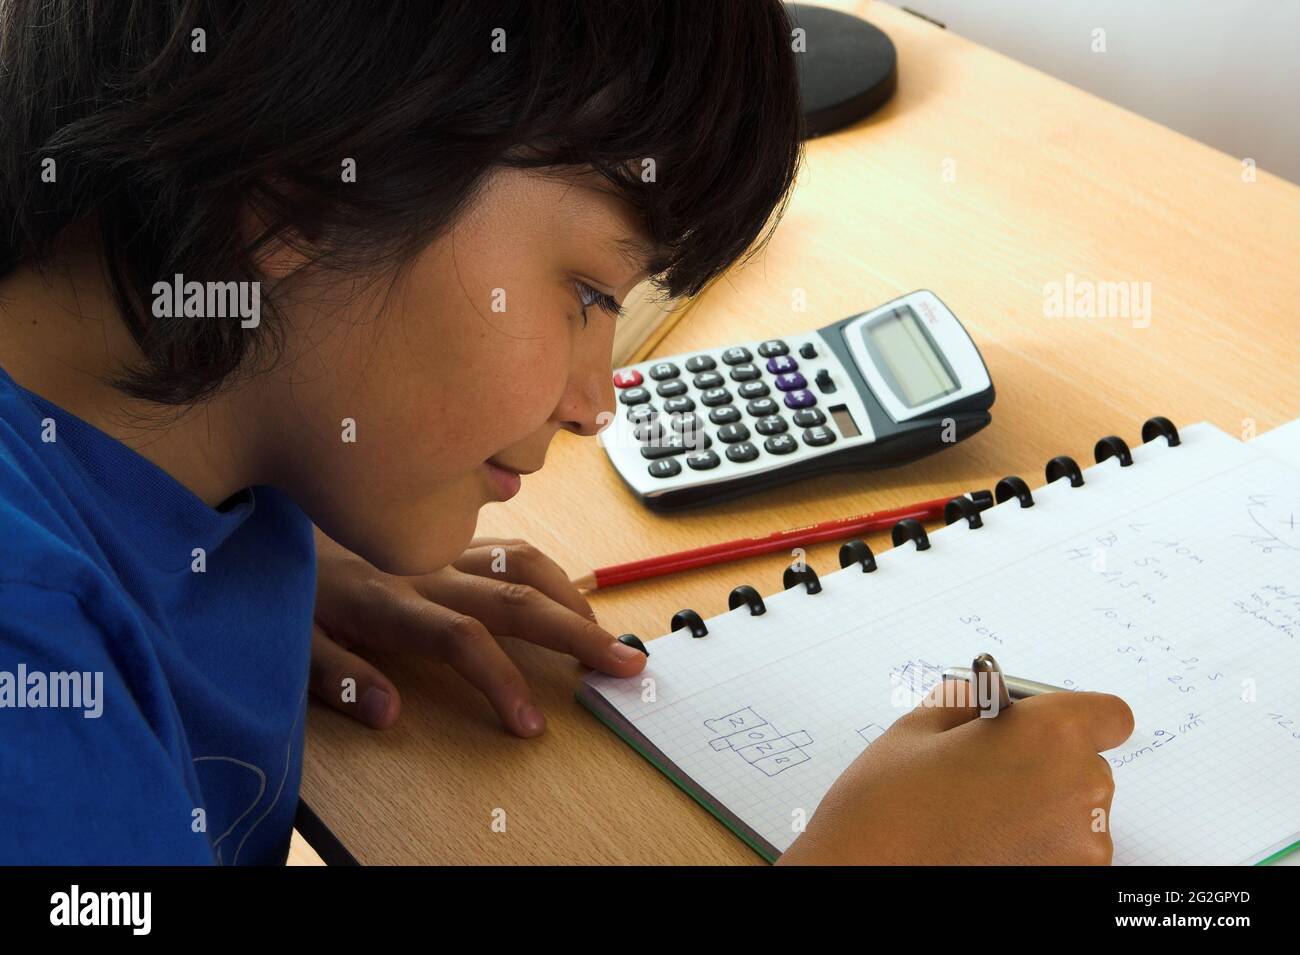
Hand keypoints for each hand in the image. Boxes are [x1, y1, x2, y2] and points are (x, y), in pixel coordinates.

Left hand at [309, 533, 646, 736]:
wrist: (271, 505)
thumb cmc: (282, 584)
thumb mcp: (287, 640)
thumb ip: (337, 677)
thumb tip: (391, 714)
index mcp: (385, 601)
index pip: (460, 639)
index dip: (501, 681)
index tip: (533, 723)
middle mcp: (425, 571)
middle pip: (515, 600)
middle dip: (576, 634)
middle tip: (626, 663)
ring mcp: (442, 550)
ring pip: (523, 562)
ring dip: (571, 598)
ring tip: (604, 633)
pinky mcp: (448, 537)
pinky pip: (510, 546)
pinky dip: (547, 569)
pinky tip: (565, 592)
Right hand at [778, 678, 1133, 864]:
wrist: (864, 875)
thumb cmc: (888, 805)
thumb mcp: (920, 727)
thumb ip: (971, 701)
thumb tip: (989, 698)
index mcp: (1050, 734)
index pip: (1110, 714)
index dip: (1075, 716)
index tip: (1040, 723)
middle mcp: (1079, 787)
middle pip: (1087, 762)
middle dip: (1045, 761)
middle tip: (989, 769)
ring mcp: (1080, 845)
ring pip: (1074, 809)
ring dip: (1040, 805)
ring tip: (982, 813)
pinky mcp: (1069, 882)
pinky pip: (1065, 849)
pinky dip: (1036, 844)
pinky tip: (986, 841)